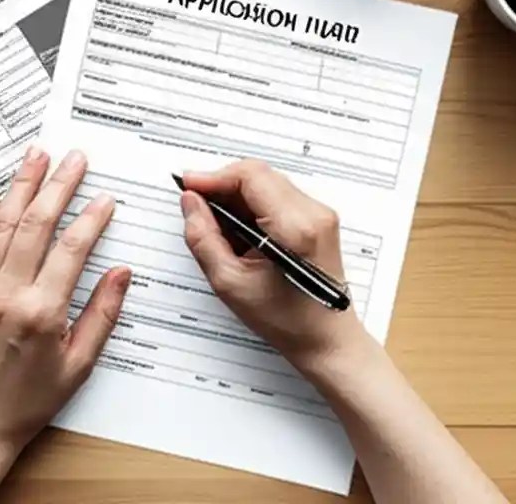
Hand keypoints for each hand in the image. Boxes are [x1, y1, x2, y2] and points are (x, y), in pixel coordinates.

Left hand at [0, 146, 130, 503]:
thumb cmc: (27, 403)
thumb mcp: (78, 365)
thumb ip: (102, 314)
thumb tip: (122, 272)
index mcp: (42, 313)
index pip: (72, 249)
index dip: (92, 218)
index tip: (105, 198)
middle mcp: (6, 295)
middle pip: (36, 225)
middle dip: (59, 186)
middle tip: (74, 158)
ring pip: (1, 225)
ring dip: (20, 186)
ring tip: (36, 156)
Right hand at [179, 159, 367, 373]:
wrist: (327, 339)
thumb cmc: (287, 321)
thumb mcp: (230, 283)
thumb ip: (204, 238)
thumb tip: (191, 203)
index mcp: (295, 228)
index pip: (250, 177)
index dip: (214, 177)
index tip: (188, 187)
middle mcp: (313, 214)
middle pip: (258, 175)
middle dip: (223, 186)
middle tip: (197, 208)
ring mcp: (320, 214)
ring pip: (267, 183)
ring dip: (237, 197)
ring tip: (219, 227)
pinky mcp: (319, 219)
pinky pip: (278, 196)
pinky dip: (253, 206)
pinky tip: (241, 232)